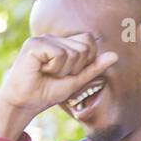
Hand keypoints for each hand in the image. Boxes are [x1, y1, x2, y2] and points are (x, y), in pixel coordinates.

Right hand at [0, 34, 118, 117]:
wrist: (24, 103)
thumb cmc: (47, 92)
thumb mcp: (76, 81)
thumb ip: (94, 68)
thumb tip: (115, 55)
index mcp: (63, 43)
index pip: (89, 41)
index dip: (86, 61)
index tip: (69, 74)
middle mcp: (53, 38)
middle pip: (84, 47)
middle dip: (75, 68)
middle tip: (56, 75)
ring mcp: (43, 39)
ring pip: (73, 52)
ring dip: (63, 71)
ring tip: (47, 74)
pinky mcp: (35, 44)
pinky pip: (60, 55)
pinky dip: (55, 68)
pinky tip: (41, 70)